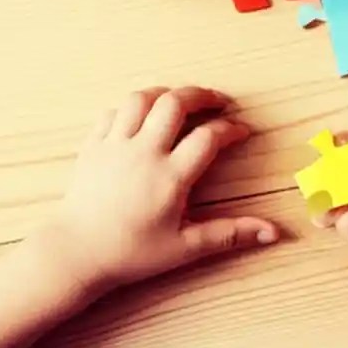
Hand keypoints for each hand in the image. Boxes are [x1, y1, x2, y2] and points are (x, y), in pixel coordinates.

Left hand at [43, 87, 278, 289]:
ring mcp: (115, 146)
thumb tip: (272, 233)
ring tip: (180, 101)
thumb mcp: (185, 247)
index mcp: (170, 176)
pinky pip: (112, 112)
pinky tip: (141, 117)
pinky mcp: (92, 146)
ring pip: (141, 99)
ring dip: (165, 93)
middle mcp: (143, 153)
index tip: (242, 130)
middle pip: (176, 103)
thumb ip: (230, 235)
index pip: (209, 137)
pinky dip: (130, 108)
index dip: (231, 129)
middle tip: (217, 101)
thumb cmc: (130, 254)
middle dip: (201, 95)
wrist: (75, 254)